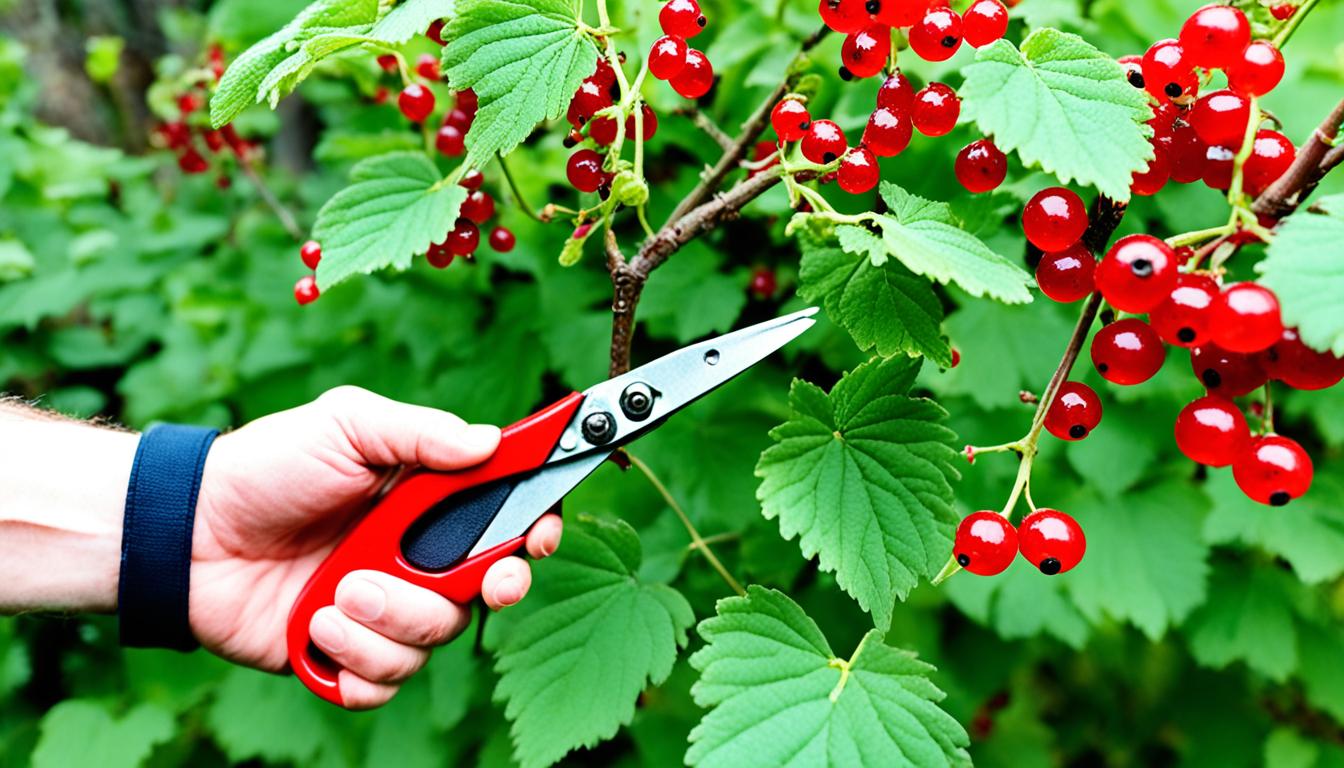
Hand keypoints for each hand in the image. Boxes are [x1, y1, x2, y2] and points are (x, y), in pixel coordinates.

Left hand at [190, 386, 561, 708]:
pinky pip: (384, 682)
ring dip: (389, 617)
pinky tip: (317, 624)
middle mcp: (417, 559)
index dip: (537, 530)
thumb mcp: (344, 426)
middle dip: (494, 588)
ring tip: (336, 590)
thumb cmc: (267, 469)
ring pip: (435, 638)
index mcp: (429, 503)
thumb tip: (487, 443)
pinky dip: (354, 660)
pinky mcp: (347, 656)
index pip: (508, 519)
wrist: (190, 534)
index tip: (541, 536)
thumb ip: (418, 433)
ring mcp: (385, 610)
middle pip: (492, 588)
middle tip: (481, 583)